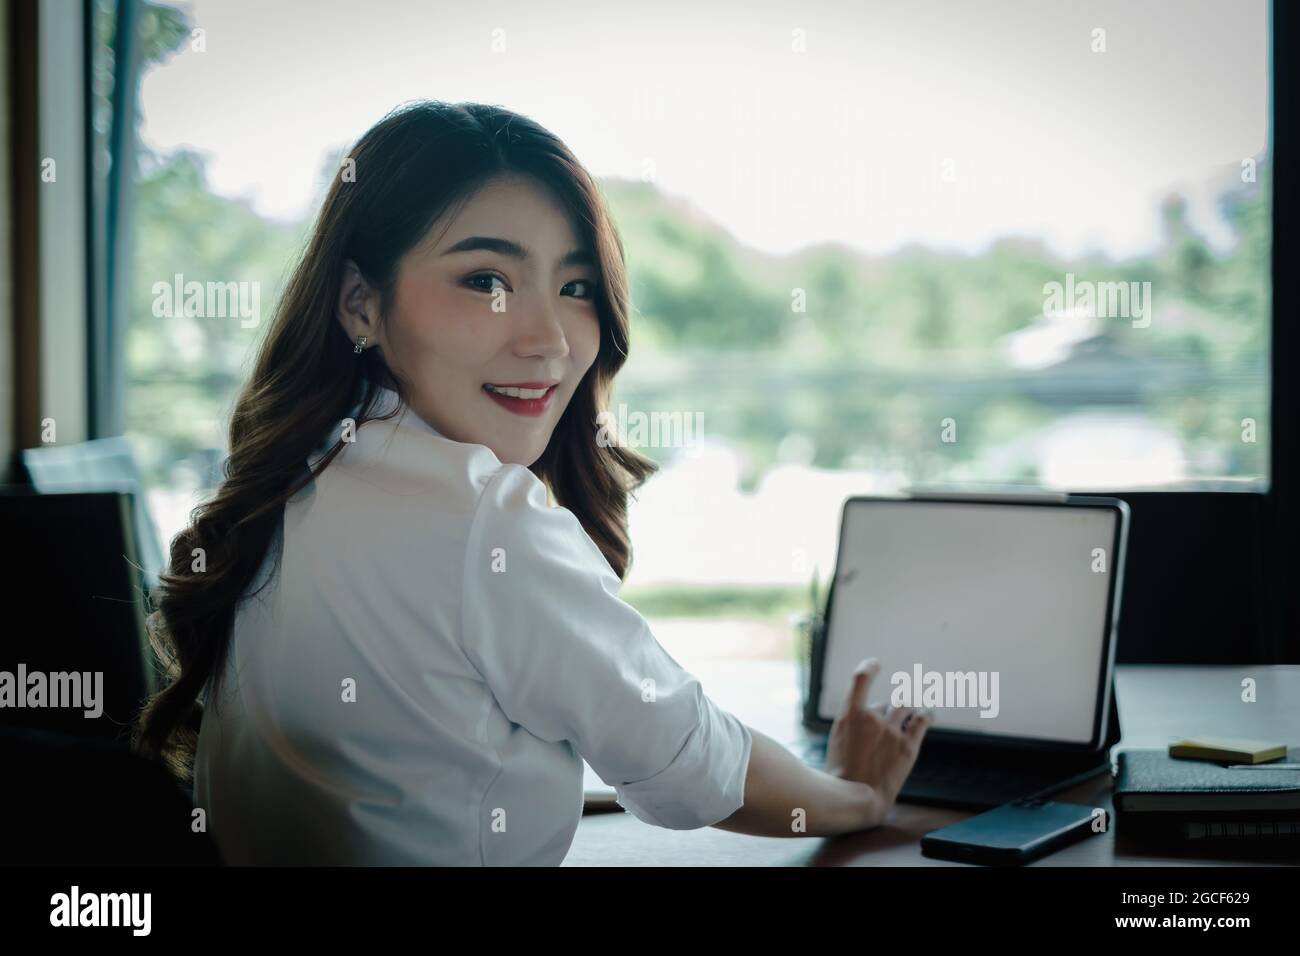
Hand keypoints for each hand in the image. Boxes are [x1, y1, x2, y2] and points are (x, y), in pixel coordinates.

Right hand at [824, 658, 930, 827]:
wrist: (856, 798)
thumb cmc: (842, 776)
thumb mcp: (837, 743)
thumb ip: (852, 726)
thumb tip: (867, 718)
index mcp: (849, 716)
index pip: (861, 679)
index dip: (869, 668)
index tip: (874, 664)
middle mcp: (871, 718)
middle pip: (884, 705)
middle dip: (885, 716)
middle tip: (883, 733)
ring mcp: (891, 731)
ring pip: (903, 707)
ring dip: (905, 712)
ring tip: (910, 715)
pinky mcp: (907, 745)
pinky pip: (921, 719)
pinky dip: (925, 714)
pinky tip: (927, 714)